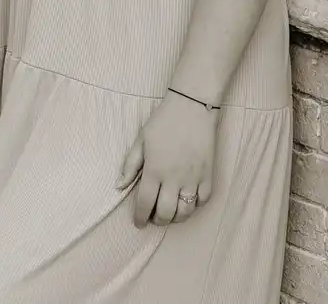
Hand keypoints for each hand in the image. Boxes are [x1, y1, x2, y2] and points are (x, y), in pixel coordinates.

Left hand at [116, 92, 216, 226]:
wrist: (192, 106)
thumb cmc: (163, 121)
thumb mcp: (141, 139)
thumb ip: (130, 165)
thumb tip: (119, 186)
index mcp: (154, 170)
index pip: (145, 203)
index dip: (140, 218)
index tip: (138, 222)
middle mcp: (174, 178)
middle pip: (166, 213)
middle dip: (158, 221)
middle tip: (154, 217)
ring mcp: (193, 178)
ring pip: (185, 212)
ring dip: (176, 217)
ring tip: (170, 212)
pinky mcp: (208, 174)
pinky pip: (203, 200)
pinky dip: (195, 206)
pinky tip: (188, 200)